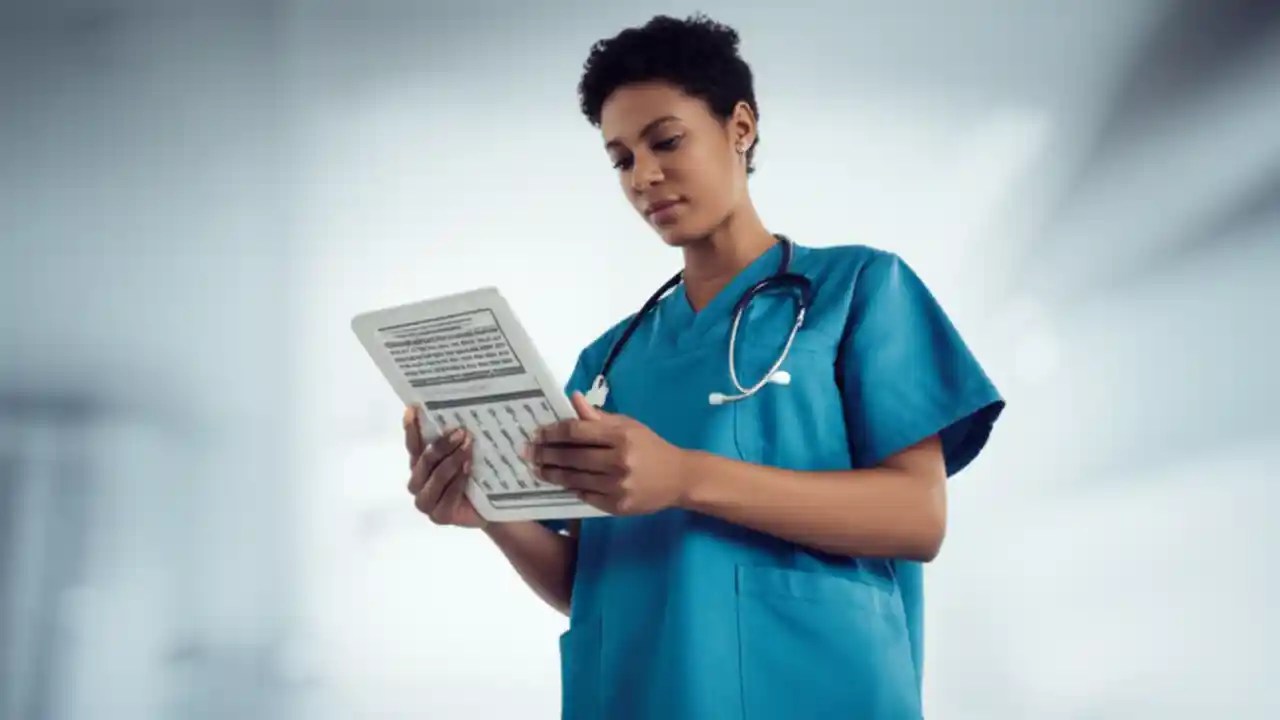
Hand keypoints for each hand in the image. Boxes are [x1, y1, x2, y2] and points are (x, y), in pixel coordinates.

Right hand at [403, 406, 485, 528]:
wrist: (498, 505)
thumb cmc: (482, 474)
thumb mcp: (473, 451)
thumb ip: (461, 437)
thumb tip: (462, 417)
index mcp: (421, 464)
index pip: (413, 444)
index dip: (412, 427)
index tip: (414, 409)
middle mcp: (419, 481)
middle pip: (424, 459)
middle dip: (442, 444)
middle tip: (461, 431)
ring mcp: (426, 501)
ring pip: (435, 476)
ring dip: (452, 461)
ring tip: (468, 447)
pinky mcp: (439, 516)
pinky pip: (446, 497)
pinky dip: (458, 481)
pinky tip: (469, 470)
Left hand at [524, 392, 689, 515]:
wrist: (679, 478)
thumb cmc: (651, 447)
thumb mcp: (628, 425)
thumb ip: (598, 416)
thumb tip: (573, 399)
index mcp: (621, 436)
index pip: (578, 432)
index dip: (554, 432)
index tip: (538, 433)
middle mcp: (619, 461)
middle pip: (572, 457)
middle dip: (546, 454)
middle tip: (527, 452)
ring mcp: (618, 487)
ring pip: (575, 479)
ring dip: (552, 474)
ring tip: (537, 469)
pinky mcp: (618, 506)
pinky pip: (586, 496)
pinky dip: (571, 488)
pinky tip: (560, 483)